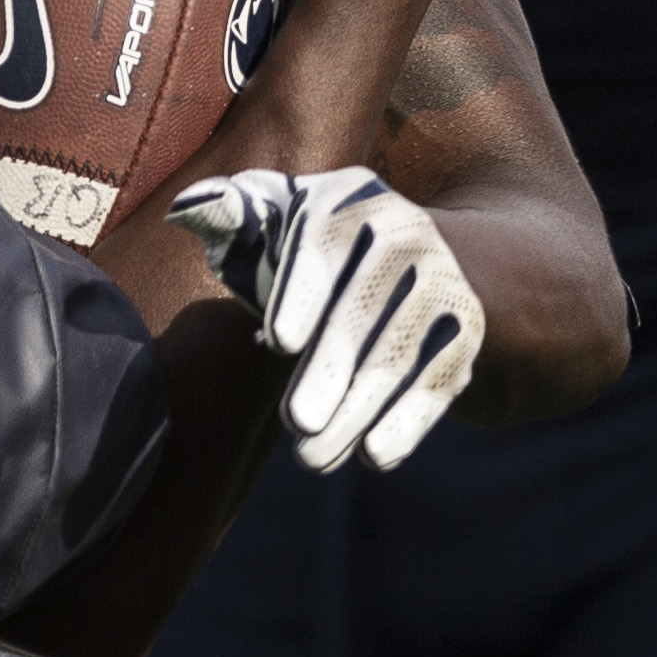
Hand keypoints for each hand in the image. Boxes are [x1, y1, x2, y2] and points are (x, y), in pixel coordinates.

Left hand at [167, 167, 482, 471]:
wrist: (423, 258)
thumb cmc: (319, 248)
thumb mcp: (280, 220)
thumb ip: (233, 217)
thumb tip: (190, 209)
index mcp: (349, 200)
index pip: (323, 245)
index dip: (303, 294)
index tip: (280, 341)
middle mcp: (406, 234)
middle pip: (363, 309)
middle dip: (330, 369)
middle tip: (297, 423)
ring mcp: (443, 282)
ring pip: (399, 354)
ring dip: (360, 410)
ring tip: (315, 457)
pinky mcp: (467, 330)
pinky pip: (439, 379)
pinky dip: (409, 421)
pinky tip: (376, 456)